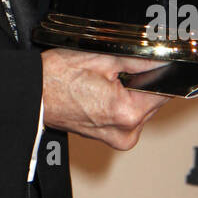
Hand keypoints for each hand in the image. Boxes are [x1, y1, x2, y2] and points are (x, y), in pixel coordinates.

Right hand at [41, 48, 170, 149]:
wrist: (33, 95)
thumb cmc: (56, 78)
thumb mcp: (102, 58)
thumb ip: (140, 59)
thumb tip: (162, 58)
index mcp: (126, 113)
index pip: (164, 91)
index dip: (162, 73)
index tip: (157, 65)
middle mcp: (126, 133)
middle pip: (154, 101)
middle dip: (143, 83)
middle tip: (118, 71)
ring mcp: (119, 139)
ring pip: (142, 109)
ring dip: (133, 94)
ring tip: (107, 82)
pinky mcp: (112, 140)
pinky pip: (129, 117)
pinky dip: (123, 104)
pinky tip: (104, 93)